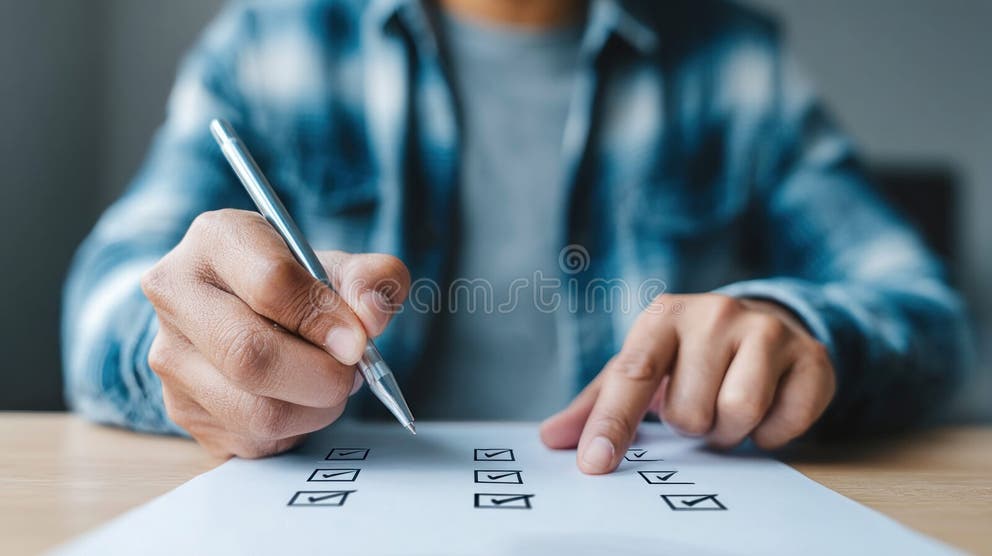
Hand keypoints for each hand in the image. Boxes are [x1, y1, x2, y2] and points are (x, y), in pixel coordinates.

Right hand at [140, 209, 409, 457]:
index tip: (359, 342)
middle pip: (250, 355)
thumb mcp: (340, 267)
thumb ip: (371, 280)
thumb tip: (371, 315)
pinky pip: (252, 439)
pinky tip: (299, 401)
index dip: (325, 320)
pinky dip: (295, 429)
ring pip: (254, 410)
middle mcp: (177, 294)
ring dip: (314, 409)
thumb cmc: (298, 285)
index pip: (270, 283)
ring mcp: (170, 357)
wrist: (250, 314)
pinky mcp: (182, 410)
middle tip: (352, 373)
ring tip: (329, 385)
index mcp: (216, 239)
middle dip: (321, 376)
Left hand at [540, 293, 834, 473]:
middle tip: (699, 405)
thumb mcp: (643, 365)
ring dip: (728, 433)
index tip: (594, 464)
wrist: (768, 322)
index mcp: (664, 315)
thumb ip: (598, 403)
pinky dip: (770, 433)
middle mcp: (715, 314)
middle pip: (688, 411)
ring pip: (736, 416)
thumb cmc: (690, 352)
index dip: (612, 424)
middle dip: (691, 425)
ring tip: (727, 409)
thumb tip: (552, 438)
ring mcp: (767, 331)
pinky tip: (765, 408)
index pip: (632, 374)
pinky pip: (783, 424)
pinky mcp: (812, 357)